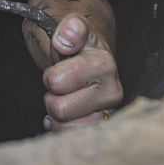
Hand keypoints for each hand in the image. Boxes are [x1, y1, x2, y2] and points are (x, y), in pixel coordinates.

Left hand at [41, 14, 122, 131]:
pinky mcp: (105, 126)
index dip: (51, 75)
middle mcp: (112, 88)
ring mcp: (110, 110)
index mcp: (103, 63)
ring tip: (64, 96)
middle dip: (52, 95)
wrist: (93, 57)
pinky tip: (64, 114)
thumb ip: (69, 28)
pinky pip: (73, 136)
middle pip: (59, 107)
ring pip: (66, 124)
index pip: (57, 81)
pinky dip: (62, 127)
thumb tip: (63, 42)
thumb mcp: (72, 28)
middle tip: (59, 83)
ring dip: (57, 112)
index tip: (57, 66)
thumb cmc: (78, 46)